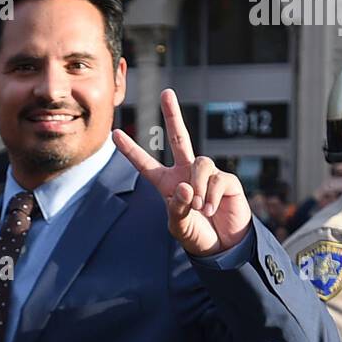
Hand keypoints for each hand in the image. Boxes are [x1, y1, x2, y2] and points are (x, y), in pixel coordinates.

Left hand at [113, 89, 252, 255]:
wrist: (223, 247)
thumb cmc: (197, 236)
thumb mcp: (178, 227)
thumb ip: (176, 208)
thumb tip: (185, 186)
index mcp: (168, 184)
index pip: (146, 165)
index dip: (131, 151)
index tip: (115, 134)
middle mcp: (187, 174)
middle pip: (180, 138)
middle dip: (173, 115)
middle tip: (166, 93)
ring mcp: (207, 175)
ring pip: (201, 163)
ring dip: (198, 187)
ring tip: (199, 209)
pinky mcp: (226, 180)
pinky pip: (217, 179)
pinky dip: (211, 196)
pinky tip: (210, 210)